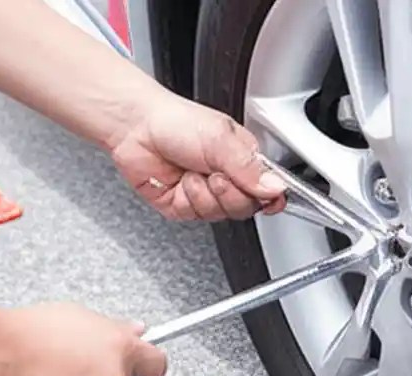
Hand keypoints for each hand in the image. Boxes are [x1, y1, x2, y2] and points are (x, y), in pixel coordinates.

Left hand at [108, 95, 288, 221]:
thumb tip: (276, 187)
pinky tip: (180, 182)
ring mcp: (205, 194)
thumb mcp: (220, 139)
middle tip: (216, 175)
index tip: (265, 198)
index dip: (268, 198)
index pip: (269, 190)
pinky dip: (188, 199)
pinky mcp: (184, 206)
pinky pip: (196, 216)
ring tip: (193, 172)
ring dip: (205, 194)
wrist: (136, 128)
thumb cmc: (176, 122)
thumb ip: (250, 167)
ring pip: (221, 214)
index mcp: (244, 159)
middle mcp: (228, 178)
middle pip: (246, 207)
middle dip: (230, 194)